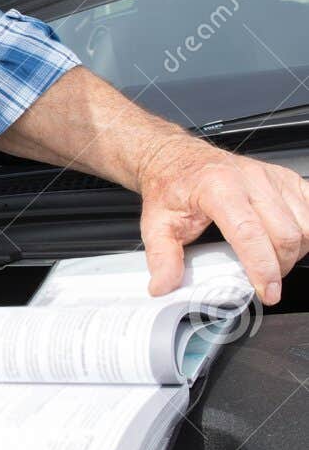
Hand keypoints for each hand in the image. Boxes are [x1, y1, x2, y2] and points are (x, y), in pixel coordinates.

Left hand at [137, 133, 308, 300]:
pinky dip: (308, 231)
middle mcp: (251, 179)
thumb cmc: (172, 185)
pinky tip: (292, 242)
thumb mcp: (155, 224)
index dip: (263, 268)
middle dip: (279, 267)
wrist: (177, 158)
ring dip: (295, 251)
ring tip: (273, 261)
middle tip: (263, 281)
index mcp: (218, 188)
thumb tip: (163, 286)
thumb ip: (161, 258)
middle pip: (285, 234)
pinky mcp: (286, 179)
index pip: (250, 233)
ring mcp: (272, 177)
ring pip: (305, 224)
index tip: (267, 291)